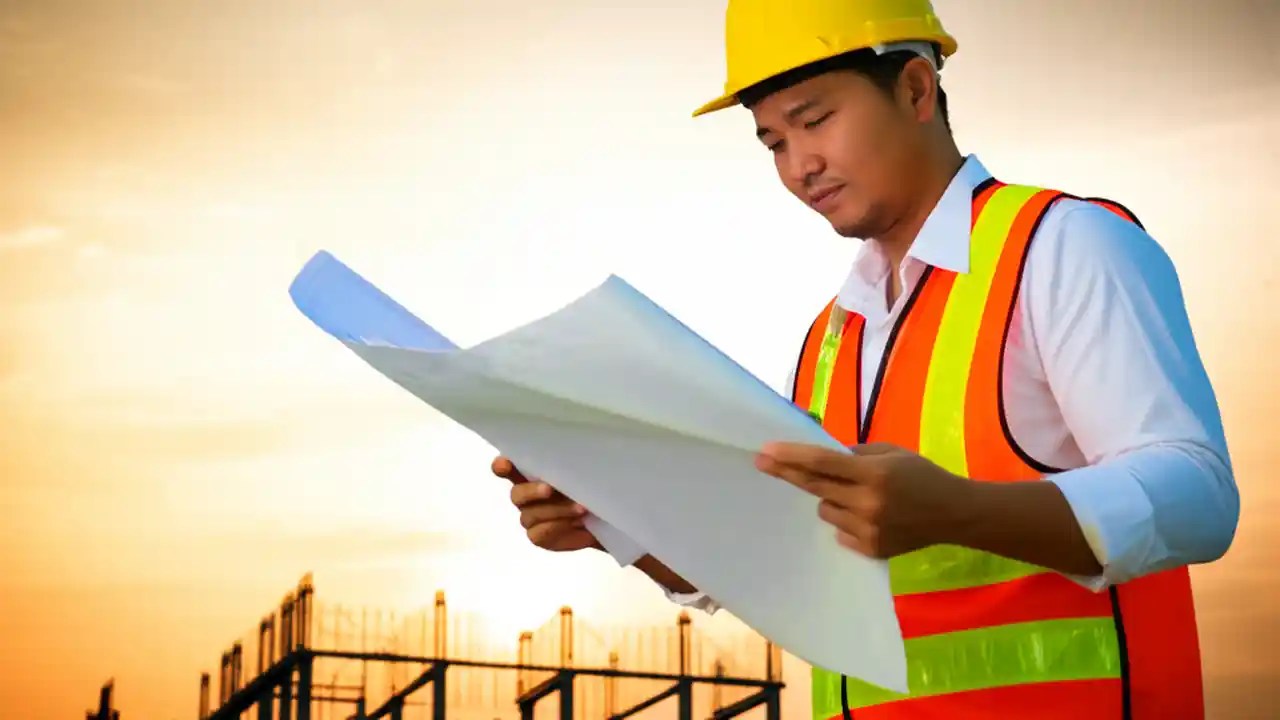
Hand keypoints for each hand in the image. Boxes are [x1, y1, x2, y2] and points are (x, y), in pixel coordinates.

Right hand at [491, 456, 601, 552]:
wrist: (601, 516)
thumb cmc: (588, 486)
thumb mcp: (581, 472)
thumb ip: (569, 466)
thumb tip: (571, 458)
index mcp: (529, 473)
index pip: (507, 467)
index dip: (502, 466)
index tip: (504, 464)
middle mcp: (525, 495)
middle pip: (517, 494)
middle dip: (532, 491)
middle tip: (549, 490)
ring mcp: (529, 516)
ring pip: (532, 514)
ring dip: (558, 510)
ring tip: (581, 508)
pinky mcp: (537, 536)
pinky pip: (541, 532)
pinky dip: (560, 526)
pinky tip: (577, 523)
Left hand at [754, 442, 973, 557]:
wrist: (953, 514)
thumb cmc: (921, 475)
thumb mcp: (891, 452)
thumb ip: (855, 454)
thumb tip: (818, 456)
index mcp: (874, 473)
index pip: (823, 462)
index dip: (792, 456)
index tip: (766, 451)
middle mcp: (868, 503)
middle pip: (815, 486)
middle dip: (787, 473)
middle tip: (762, 462)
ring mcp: (868, 529)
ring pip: (824, 509)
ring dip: (830, 499)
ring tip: (858, 496)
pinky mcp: (870, 549)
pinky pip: (839, 531)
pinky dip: (846, 521)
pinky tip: (871, 517)